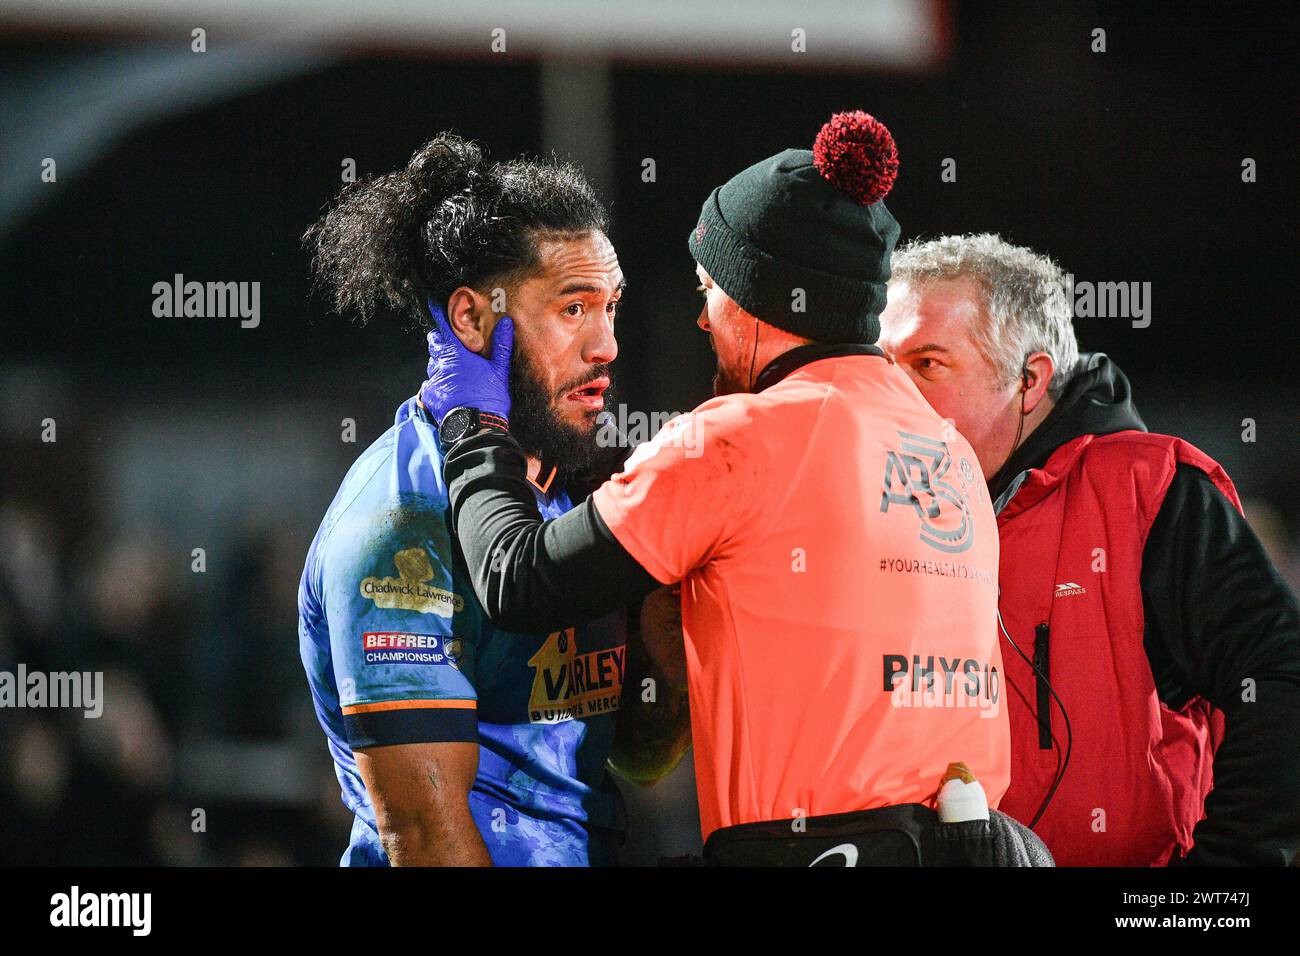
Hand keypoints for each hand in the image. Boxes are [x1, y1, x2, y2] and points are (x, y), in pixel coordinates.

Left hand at [418, 299, 513, 424]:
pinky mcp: (429, 396)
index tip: (433, 305)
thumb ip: (501, 345)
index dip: (438, 315)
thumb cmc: (490, 397)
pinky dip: (437, 385)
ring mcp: (433, 380)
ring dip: (440, 365)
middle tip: (451, 346)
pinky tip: (449, 391)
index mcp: (457, 354)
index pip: (443, 328)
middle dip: (440, 342)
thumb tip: (506, 322)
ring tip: (453, 372)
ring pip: (432, 366)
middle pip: (434, 345)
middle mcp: (441, 364)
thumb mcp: (500, 370)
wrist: (476, 427)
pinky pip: (429, 385)